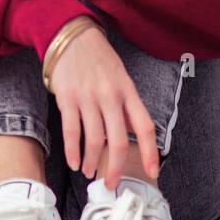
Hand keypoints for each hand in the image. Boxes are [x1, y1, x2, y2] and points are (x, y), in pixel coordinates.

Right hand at [49, 24, 159, 189]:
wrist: (72, 37)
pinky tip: (74, 162)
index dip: (150, 152)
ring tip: (89, 172)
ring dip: (91, 162)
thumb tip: (130, 134)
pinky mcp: (68, 98)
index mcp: (128, 91)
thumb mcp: (120, 77)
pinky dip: (72, 152)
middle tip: (111, 183)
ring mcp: (88, 97)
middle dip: (115, 168)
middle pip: (118, 141)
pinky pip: (71, 131)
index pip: (144, 126)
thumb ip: (126, 105)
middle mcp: (110, 96)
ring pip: (94, 140)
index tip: (152, 172)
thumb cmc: (98, 59)